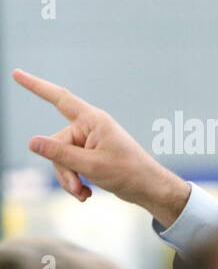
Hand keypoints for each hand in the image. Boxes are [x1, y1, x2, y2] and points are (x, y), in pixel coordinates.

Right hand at [12, 68, 190, 227]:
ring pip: (62, 159)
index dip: (36, 86)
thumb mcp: (90, 166)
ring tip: (83, 195)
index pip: (59, 99)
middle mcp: (90, 128)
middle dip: (63, 170)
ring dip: (69, 180)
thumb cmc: (128, 173)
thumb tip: (32, 142)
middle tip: (77, 188)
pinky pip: (71, 166)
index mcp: (93, 121)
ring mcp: (90, 142)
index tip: (17, 74)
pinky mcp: (91, 156)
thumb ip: (60, 154)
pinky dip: (75, 181)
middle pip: (56, 144)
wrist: (149, 189)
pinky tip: (86, 195)